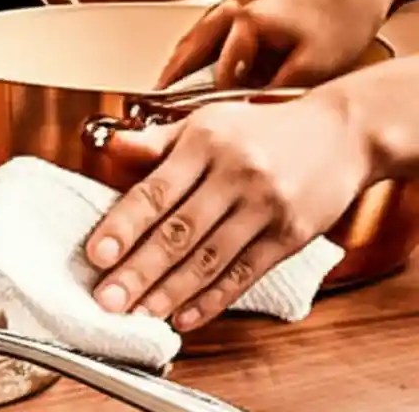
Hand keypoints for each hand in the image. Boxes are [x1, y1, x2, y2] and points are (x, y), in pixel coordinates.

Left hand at [82, 97, 371, 331]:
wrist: (341, 135)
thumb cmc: (261, 129)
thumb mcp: (206, 121)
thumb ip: (156, 140)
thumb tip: (110, 147)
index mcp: (206, 143)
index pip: (156, 191)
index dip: (124, 226)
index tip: (97, 253)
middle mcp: (235, 176)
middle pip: (179, 232)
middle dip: (139, 270)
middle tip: (108, 299)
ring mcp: (265, 209)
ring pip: (209, 259)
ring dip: (170, 292)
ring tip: (138, 313)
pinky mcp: (290, 237)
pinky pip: (244, 274)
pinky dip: (213, 299)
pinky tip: (184, 316)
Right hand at [158, 0, 409, 90]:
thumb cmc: (346, 11)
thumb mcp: (317, 64)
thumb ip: (277, 90)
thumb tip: (251, 109)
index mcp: (249, 23)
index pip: (220, 74)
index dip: (213, 99)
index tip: (201, 116)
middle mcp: (236, 5)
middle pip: (192, 46)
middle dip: (173, 74)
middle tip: (155, 97)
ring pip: (199, 30)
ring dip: (183, 54)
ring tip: (169, 77)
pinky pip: (214, 18)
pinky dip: (202, 37)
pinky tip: (204, 49)